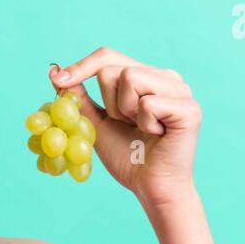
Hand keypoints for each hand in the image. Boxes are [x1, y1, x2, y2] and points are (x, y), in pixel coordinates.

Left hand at [49, 47, 201, 210]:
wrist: (150, 187)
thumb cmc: (126, 156)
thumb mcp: (96, 122)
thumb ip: (79, 97)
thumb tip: (55, 72)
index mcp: (146, 76)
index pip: (107, 57)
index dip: (80, 66)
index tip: (57, 80)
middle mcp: (166, 77)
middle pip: (112, 68)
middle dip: (108, 103)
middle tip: (126, 124)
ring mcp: (181, 90)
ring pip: (130, 78)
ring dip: (125, 111)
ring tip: (142, 128)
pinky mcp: (190, 108)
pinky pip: (148, 103)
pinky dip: (145, 124)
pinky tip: (157, 135)